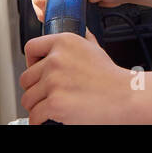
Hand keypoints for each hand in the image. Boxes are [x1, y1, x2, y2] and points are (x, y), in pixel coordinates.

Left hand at [19, 30, 133, 123]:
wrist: (125, 97)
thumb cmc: (112, 78)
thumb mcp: (95, 48)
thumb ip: (82, 39)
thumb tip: (78, 31)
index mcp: (64, 42)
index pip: (31, 48)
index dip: (31, 62)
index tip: (36, 70)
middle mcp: (56, 60)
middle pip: (25, 78)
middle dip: (35, 89)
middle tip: (47, 94)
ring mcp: (54, 82)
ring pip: (27, 99)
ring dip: (37, 106)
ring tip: (50, 107)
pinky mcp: (54, 103)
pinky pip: (34, 116)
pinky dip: (40, 121)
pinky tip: (50, 119)